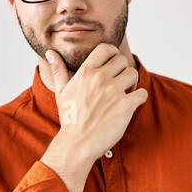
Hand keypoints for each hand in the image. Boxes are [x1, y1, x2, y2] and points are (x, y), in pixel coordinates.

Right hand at [42, 42, 146, 163]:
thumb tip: (50, 52)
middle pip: (122, 60)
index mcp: (86, 72)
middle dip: (122, 69)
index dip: (112, 54)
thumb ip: (58, 70)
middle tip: (119, 81)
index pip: (106, 48)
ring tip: (125, 92)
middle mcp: (100, 78)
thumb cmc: (69, 118)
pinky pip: (141, 93)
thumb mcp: (61, 91)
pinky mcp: (125, 106)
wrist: (77, 143)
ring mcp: (114, 91)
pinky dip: (139, 98)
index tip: (112, 64)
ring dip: (131, 82)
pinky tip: (131, 104)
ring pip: (133, 73)